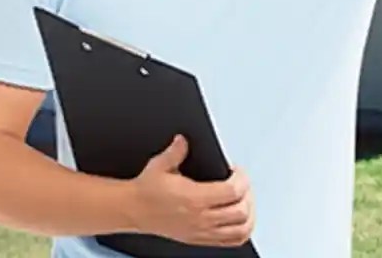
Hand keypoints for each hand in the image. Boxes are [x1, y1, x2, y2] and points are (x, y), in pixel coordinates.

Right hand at [126, 135, 254, 247]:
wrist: (132, 211)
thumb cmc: (146, 191)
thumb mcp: (159, 165)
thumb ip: (176, 151)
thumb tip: (184, 140)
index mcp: (193, 198)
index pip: (232, 192)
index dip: (241, 179)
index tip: (237, 171)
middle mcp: (199, 218)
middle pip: (240, 211)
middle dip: (247, 194)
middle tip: (242, 184)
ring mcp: (200, 231)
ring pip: (240, 230)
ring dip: (249, 214)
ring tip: (245, 201)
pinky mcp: (199, 240)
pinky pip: (231, 242)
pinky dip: (242, 232)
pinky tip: (241, 220)